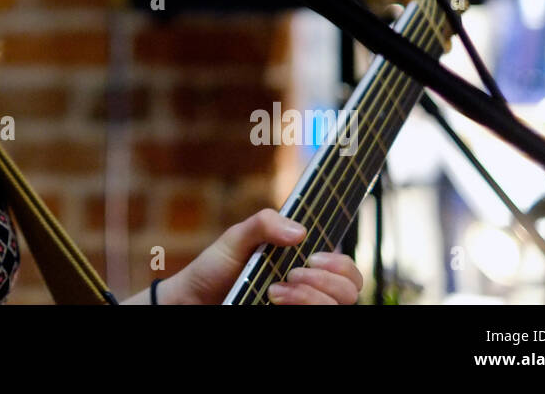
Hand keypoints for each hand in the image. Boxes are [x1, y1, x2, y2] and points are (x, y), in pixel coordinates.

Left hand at [164, 208, 362, 304]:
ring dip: (309, 297)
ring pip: (335, 308)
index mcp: (305, 264)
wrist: (194, 298)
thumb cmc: (216, 268)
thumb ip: (264, 223)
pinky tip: (272, 301)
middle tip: (292, 274)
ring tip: (274, 291)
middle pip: (350, 291)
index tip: (314, 257)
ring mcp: (302, 307)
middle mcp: (310, 290)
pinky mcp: (292, 320)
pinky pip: (316, 320)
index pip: (347, 269)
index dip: (341, 263)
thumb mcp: (237, 237)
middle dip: (326, 280)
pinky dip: (301, 307)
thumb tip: (300, 232)